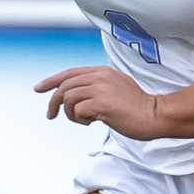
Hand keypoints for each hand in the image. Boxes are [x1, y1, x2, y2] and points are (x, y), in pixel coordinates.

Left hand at [34, 66, 165, 139]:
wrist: (155, 115)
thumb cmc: (138, 108)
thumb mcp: (117, 89)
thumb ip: (99, 88)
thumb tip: (79, 100)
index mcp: (103, 72)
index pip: (70, 73)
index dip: (51, 80)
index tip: (38, 89)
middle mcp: (100, 76)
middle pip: (64, 85)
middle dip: (53, 102)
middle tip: (51, 115)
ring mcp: (100, 88)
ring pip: (68, 97)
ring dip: (70, 113)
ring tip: (83, 120)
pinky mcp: (101, 103)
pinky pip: (78, 110)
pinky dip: (80, 119)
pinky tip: (93, 122)